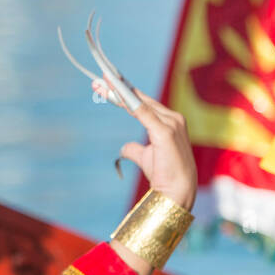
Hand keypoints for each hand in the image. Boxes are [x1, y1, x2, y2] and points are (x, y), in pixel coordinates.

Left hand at [94, 79, 196, 211]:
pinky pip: (142, 112)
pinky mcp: (165, 131)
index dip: (125, 93)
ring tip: (101, 84)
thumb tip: (125, 147)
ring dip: (119, 92)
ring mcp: (171, 123)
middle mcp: (172, 119)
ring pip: (139, 103)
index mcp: (170, 122)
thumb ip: (135, 149)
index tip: (107, 85)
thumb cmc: (164, 174)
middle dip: (118, 89)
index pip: (143, 103)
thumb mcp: (146, 158)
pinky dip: (129, 102)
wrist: (176, 193)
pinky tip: (116, 95)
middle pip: (140, 99)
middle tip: (98, 81)